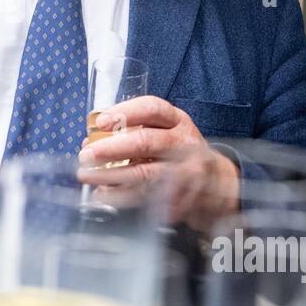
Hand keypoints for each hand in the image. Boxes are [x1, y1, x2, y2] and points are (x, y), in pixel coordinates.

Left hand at [77, 95, 240, 231]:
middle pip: (145, 141)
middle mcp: (185, 142)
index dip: (124, 112)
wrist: (219, 182)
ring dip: (110, 176)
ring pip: (144, 172)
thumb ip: (134, 131)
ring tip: (87, 175)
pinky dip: (122, 197)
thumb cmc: (182, 152)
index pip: (152, 108)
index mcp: (178, 121)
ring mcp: (187, 170)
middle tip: (86, 155)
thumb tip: (91, 140)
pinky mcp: (185, 196)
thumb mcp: (167, 132)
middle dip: (110, 149)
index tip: (100, 121)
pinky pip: (148, 197)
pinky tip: (104, 194)